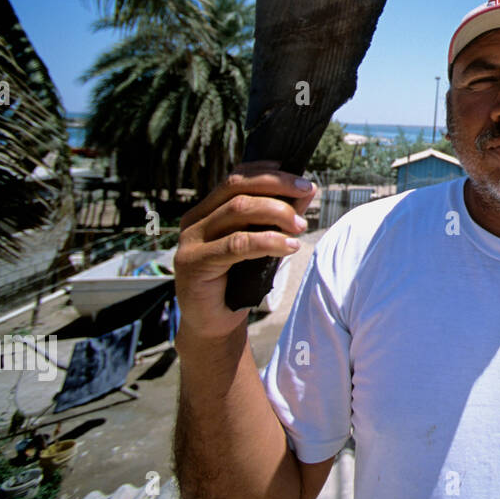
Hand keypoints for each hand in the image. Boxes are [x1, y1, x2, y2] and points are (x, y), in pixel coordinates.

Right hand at [173, 161, 316, 339]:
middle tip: (306, 194)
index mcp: (207, 211)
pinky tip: (289, 246)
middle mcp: (195, 221)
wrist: (214, 324)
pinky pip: (237, 244)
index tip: (301, 180)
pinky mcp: (194, 263)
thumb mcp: (262, 244)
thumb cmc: (238, 282)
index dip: (270, 173)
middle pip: (237, 188)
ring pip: (238, 211)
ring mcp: (191, 241)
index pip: (237, 178)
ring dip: (277, 213)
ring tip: (301, 226)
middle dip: (277, 186)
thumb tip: (308, 190)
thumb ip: (280, 217)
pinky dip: (268, 241)